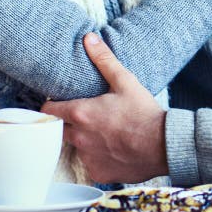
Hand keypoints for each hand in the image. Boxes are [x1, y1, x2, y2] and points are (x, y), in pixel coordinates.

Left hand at [42, 34, 167, 183]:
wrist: (164, 144)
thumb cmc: (143, 112)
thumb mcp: (124, 81)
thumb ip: (103, 59)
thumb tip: (89, 38)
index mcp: (80, 113)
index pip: (48, 110)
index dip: (50, 105)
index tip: (57, 103)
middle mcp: (79, 137)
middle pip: (58, 130)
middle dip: (66, 123)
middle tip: (83, 116)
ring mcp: (88, 157)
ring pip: (75, 147)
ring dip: (82, 140)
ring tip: (101, 132)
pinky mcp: (99, 173)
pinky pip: (89, 164)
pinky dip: (96, 157)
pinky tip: (111, 148)